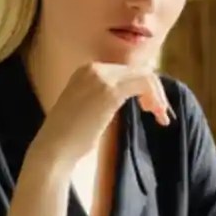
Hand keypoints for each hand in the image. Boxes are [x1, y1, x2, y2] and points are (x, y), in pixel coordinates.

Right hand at [30, 62, 172, 168]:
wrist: (54, 148)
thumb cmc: (70, 137)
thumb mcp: (89, 108)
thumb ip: (107, 97)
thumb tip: (134, 94)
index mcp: (87, 70)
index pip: (126, 71)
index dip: (143, 87)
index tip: (150, 107)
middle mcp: (94, 68)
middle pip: (137, 70)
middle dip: (154, 90)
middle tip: (161, 113)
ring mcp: (101, 77)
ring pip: (143, 75)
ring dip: (157, 95)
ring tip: (161, 115)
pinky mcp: (109, 91)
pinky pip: (143, 84)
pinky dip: (155, 97)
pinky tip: (157, 114)